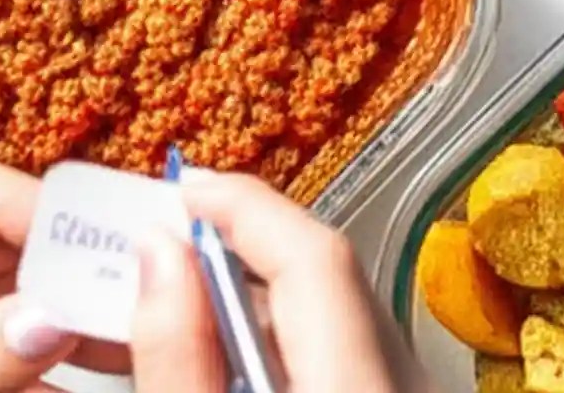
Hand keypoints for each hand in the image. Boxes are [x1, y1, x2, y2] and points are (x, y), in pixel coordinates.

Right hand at [130, 174, 401, 392]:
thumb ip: (179, 354)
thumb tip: (160, 254)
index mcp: (357, 385)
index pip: (314, 255)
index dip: (243, 207)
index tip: (184, 190)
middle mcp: (404, 384)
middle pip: (325, 280)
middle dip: (238, 252)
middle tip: (165, 244)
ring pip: (334, 316)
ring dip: (255, 302)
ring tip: (180, 311)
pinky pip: (346, 354)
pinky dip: (283, 343)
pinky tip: (229, 362)